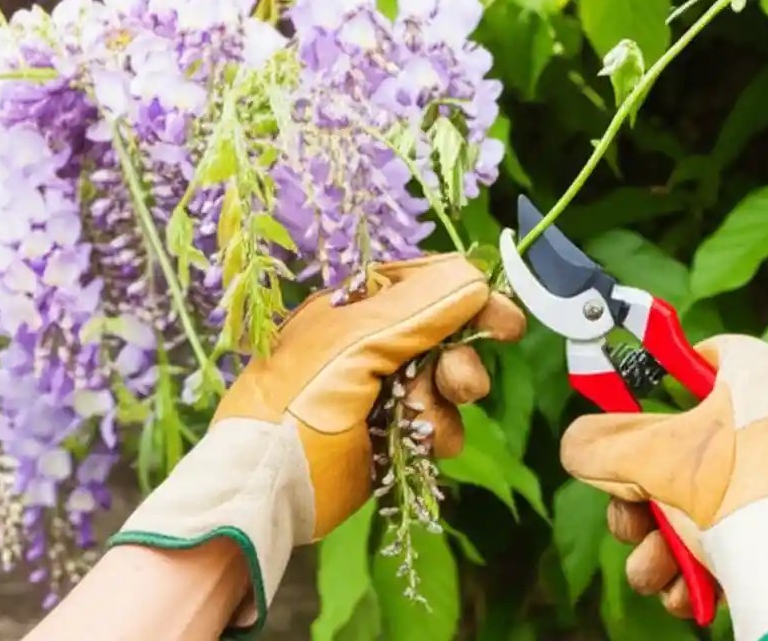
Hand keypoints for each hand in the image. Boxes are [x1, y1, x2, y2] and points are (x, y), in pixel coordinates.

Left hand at [111, 252, 524, 633]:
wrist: (264, 489)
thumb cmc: (294, 404)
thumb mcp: (352, 347)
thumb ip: (415, 311)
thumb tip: (472, 277)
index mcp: (351, 310)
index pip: (421, 285)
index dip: (465, 296)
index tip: (502, 317)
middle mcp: (369, 344)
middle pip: (443, 334)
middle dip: (461, 357)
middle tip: (467, 383)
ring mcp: (381, 391)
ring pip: (445, 382)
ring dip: (446, 401)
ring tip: (425, 418)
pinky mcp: (390, 435)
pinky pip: (437, 423)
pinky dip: (438, 433)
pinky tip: (422, 445)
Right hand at [560, 335, 767, 625]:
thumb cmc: (730, 487)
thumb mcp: (646, 458)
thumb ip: (599, 445)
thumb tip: (576, 446)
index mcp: (762, 381)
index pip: (715, 358)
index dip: (669, 376)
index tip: (637, 405)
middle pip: (697, 447)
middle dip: (645, 496)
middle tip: (630, 518)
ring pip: (714, 505)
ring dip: (665, 544)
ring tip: (652, 570)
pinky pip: (745, 539)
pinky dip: (707, 566)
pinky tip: (686, 590)